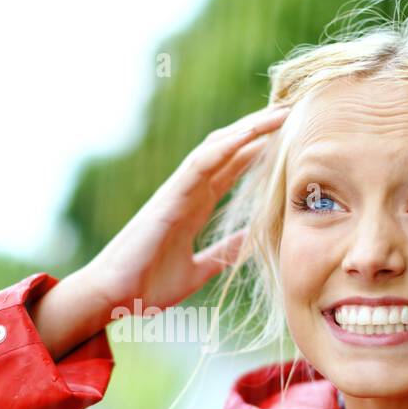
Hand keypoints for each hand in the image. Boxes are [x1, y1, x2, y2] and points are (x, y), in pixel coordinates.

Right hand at [31, 103, 288, 358]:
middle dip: (259, 131)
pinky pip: (199, 163)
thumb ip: (223, 253)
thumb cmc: (147, 285)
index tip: (289, 135)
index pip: (231, 169)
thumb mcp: (198, 270)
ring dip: (248, 129)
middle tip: (293, 111)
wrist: (113, 297)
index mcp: (194, 207)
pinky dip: (225, 146)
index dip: (258, 150)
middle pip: (228, 150)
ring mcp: (177, 191)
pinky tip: (250, 133)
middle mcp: (187, 192)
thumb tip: (250, 241)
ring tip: (280, 113)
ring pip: (217, 147)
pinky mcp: (169, 197)